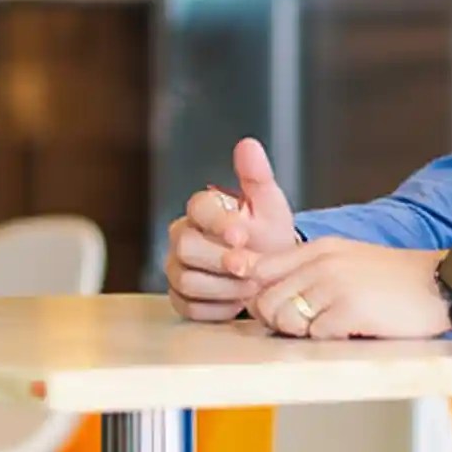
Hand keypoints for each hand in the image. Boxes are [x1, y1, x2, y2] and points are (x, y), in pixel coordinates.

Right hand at [164, 138, 300, 320]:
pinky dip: (216, 307)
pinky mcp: (180, 296)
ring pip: (185, 279)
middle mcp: (182, 236)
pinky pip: (187, 306)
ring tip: (253, 285)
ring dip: (224, 286)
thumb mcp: (269, 205)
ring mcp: (177, 267)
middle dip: (221, 259)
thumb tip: (249, 144)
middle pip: (185, 247)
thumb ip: (258, 177)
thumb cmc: (268, 233)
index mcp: (203, 209)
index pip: (198, 208)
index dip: (219, 223)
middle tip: (251, 266)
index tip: (243, 235)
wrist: (273, 270)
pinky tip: (238, 302)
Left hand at [247, 237, 451, 339]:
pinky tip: (352, 330)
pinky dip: (330, 339)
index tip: (279, 308)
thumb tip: (267, 291)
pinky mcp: (350, 310)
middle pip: (266, 301)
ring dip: (304, 332)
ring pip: (286, 320)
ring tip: (331, 326)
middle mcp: (323, 263)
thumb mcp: (348, 260)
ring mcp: (336, 285)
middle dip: (279, 321)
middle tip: (308, 325)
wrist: (442, 284)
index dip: (261, 295)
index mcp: (321, 248)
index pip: (260, 269)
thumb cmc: (396, 279)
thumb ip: (309, 269)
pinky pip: (316, 335)